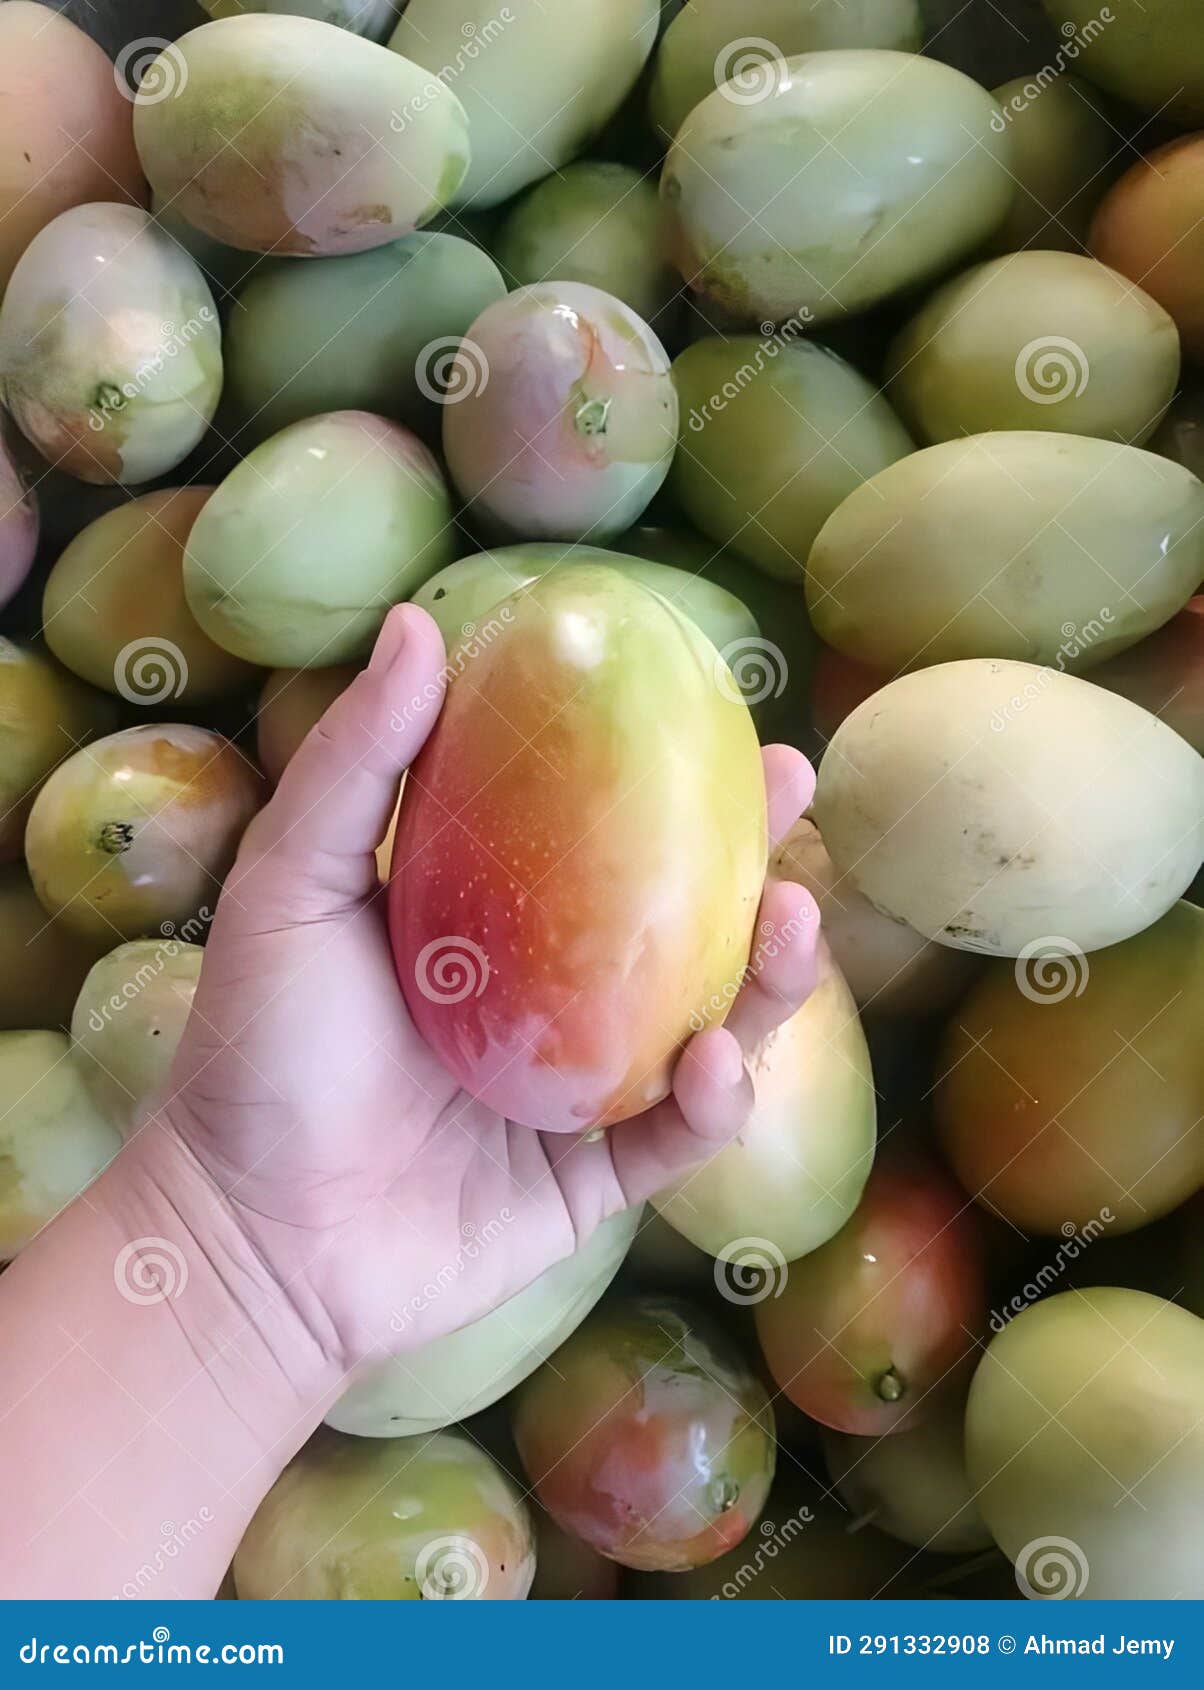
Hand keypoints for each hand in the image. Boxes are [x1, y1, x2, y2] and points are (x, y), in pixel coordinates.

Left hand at [159, 603, 820, 1376]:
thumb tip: (418, 625)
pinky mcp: (590, 1182)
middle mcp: (547, 996)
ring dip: (769, 978)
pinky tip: (717, 1062)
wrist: (245, 1236)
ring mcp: (576, 1089)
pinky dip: (714, 1102)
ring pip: (706, 1022)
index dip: (668, 769)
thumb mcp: (294, 883)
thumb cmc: (257, 1048)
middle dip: (752, 856)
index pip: (599, 829)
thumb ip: (358, 762)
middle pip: (678, 918)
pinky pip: (677, 1138)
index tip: (721, 707)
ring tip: (792, 922)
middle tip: (793, 795)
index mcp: (490, 919)